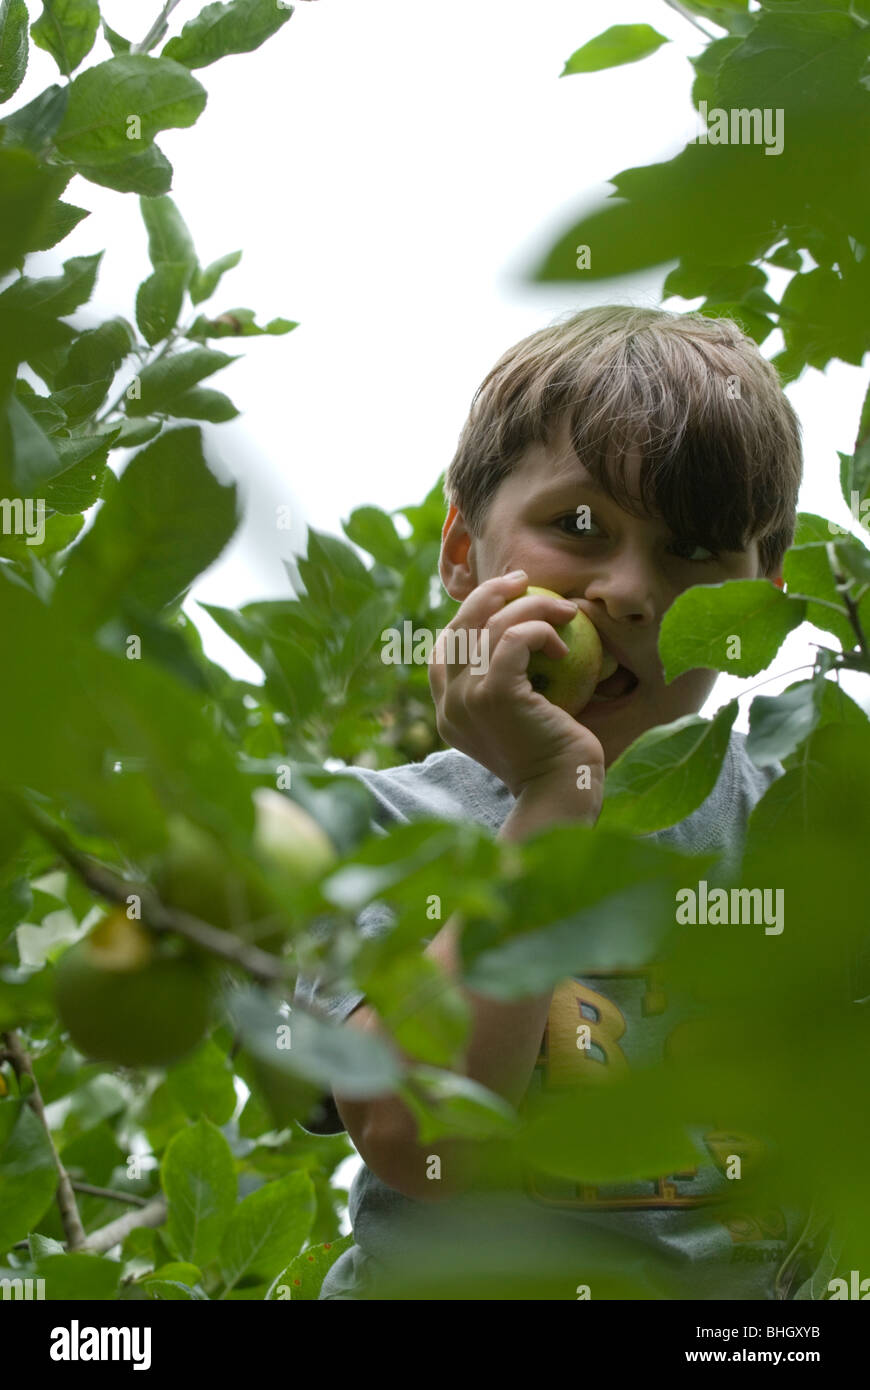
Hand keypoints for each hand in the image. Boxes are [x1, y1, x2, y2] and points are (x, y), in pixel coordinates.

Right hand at [428, 571, 605, 811]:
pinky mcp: (495, 694)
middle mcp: (449, 704)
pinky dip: (541, 629)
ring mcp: (468, 699)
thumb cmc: (553, 760)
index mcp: (447, 713)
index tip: (503, 599)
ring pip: (493, 625)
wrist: (561, 794)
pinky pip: (516, 639)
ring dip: (533, 607)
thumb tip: (519, 642)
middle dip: (491, 593)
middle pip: (460, 625)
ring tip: (566, 613)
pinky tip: (563, 647)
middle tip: (523, 581)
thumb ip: (505, 688)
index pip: (443, 649)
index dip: (469, 614)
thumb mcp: (519, 721)